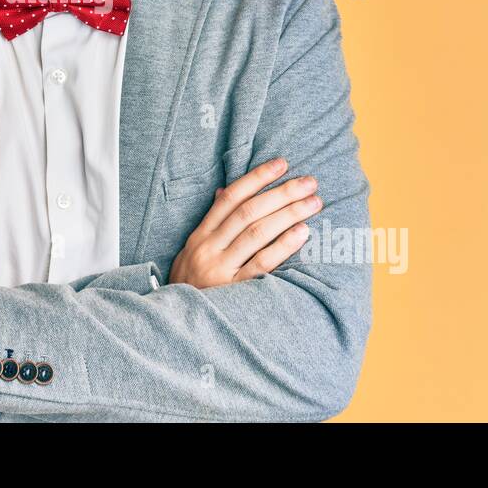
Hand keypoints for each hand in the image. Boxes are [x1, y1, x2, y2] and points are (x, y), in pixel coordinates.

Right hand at [168, 157, 321, 288]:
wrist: (174, 324)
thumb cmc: (190, 285)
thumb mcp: (192, 252)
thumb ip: (211, 224)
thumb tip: (225, 191)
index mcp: (200, 235)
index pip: (231, 198)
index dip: (257, 178)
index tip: (282, 164)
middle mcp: (209, 248)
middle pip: (248, 212)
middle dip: (281, 193)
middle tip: (309, 182)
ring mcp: (220, 269)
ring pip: (256, 233)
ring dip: (288, 214)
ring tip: (313, 203)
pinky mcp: (233, 290)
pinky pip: (261, 264)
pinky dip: (282, 246)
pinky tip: (302, 232)